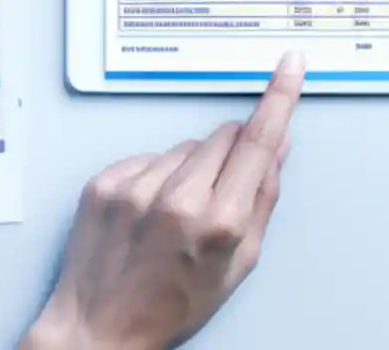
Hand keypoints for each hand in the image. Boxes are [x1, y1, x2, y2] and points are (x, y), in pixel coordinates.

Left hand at [24, 52, 304, 349]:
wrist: (98, 328)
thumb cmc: (171, 306)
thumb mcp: (238, 265)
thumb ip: (262, 199)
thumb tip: (278, 148)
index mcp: (219, 223)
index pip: (258, 142)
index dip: (279, 99)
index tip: (290, 66)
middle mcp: (177, 199)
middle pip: (223, 138)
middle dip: (231, 155)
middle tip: (218, 196)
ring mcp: (136, 188)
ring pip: (185, 147)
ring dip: (190, 169)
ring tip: (173, 215)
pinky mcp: (105, 183)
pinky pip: (148, 157)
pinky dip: (154, 176)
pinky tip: (147, 212)